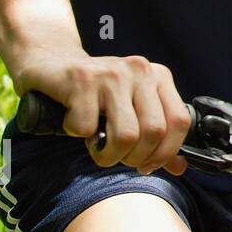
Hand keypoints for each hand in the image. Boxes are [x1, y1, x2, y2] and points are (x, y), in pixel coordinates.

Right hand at [16, 54, 189, 174]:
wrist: (52, 63)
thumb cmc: (95, 93)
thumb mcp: (132, 110)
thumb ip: (157, 137)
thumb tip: (178, 168)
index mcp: (159, 77)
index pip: (179, 122)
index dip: (165, 152)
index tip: (146, 164)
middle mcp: (141, 71)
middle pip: (154, 132)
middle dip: (134, 158)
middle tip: (115, 156)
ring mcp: (113, 73)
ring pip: (126, 135)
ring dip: (107, 154)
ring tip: (96, 146)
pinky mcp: (82, 78)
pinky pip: (86, 128)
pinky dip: (78, 135)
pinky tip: (75, 122)